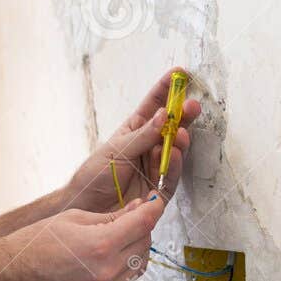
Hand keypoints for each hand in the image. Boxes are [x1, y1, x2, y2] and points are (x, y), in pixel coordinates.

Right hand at [3, 198, 166, 280]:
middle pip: (145, 245)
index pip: (143, 224)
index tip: (156, 202)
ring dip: (136, 249)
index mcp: (101, 244)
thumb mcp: (74, 218)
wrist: (12, 277)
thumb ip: (111, 216)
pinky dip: (122, 267)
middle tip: (133, 216)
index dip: (154, 209)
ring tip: (120, 237)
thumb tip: (138, 209)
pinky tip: (107, 257)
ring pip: (139, 267)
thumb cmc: (36, 243)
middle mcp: (107, 271)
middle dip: (143, 228)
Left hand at [64, 67, 202, 212]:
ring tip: (182, 133)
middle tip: (192, 105)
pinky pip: (172, 174)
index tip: (179, 73)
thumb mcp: (116, 150)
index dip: (167, 89)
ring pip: (176, 149)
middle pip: (172, 126)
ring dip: (181, 140)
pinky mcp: (161, 189)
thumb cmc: (96, 175)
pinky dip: (174, 164)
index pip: (154, 105)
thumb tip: (164, 114)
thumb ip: (142, 135)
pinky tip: (174, 154)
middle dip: (183, 114)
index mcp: (135, 130)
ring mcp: (157, 166)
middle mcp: (150, 146)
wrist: (88, 207)